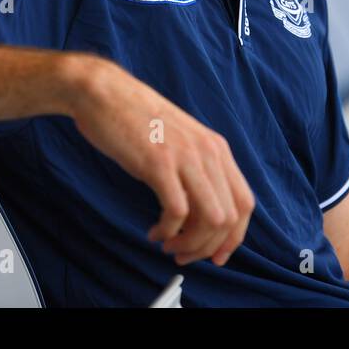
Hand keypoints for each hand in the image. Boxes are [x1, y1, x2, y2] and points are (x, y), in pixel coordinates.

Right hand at [65, 54, 254, 266]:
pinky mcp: (159, 163)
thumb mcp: (180, 141)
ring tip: (169, 244)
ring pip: (210, 220)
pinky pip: (177, 212)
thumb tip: (200, 213)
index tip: (215, 255)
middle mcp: (208, 152)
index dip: (234, 237)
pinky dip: (167, 231)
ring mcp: (185, 157)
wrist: (104, 93)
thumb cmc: (135, 119)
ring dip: (190, 244)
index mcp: (216, 148)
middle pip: (229, 218)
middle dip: (207, 247)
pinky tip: (153, 231)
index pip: (244, 203)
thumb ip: (196, 169)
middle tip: (182, 254)